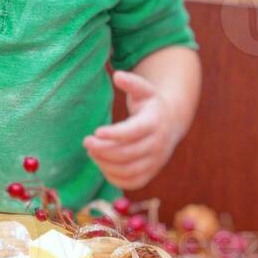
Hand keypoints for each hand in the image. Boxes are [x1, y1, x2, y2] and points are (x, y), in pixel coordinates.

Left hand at [83, 70, 180, 190]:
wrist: (171, 123)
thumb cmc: (150, 104)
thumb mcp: (144, 90)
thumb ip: (132, 83)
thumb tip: (117, 75)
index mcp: (154, 123)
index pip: (134, 132)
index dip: (115, 134)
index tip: (96, 132)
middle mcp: (158, 145)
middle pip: (127, 153)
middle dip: (103, 150)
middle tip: (86, 142)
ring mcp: (156, 161)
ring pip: (129, 170)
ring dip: (105, 164)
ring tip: (91, 151)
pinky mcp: (150, 172)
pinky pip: (132, 182)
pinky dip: (114, 177)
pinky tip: (102, 164)